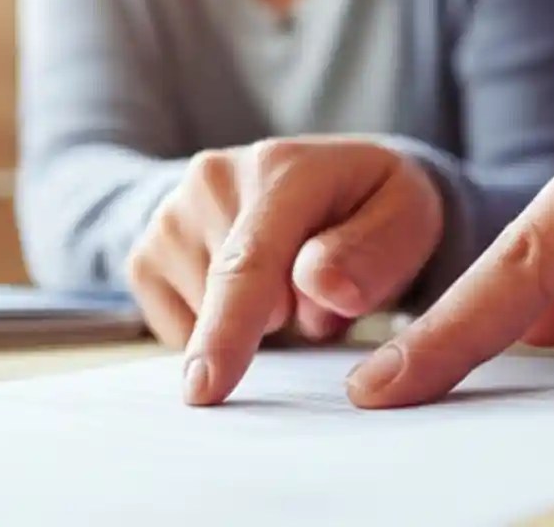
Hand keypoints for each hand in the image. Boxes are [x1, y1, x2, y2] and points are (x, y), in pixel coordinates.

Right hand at [127, 137, 441, 405]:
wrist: (320, 183)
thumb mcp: (406, 218)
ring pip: (203, 319)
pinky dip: (216, 328)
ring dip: (253, 323)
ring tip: (284, 280)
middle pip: (233, 301)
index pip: (251, 259)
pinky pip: (176, 328)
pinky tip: (246, 292)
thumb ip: (374, 253)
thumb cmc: (370, 207)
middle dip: (283, 319)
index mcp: (285, 168)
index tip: (207, 385)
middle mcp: (214, 178)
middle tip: (320, 286)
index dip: (230, 326)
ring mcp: (172, 213)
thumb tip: (322, 288)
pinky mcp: (146, 253)